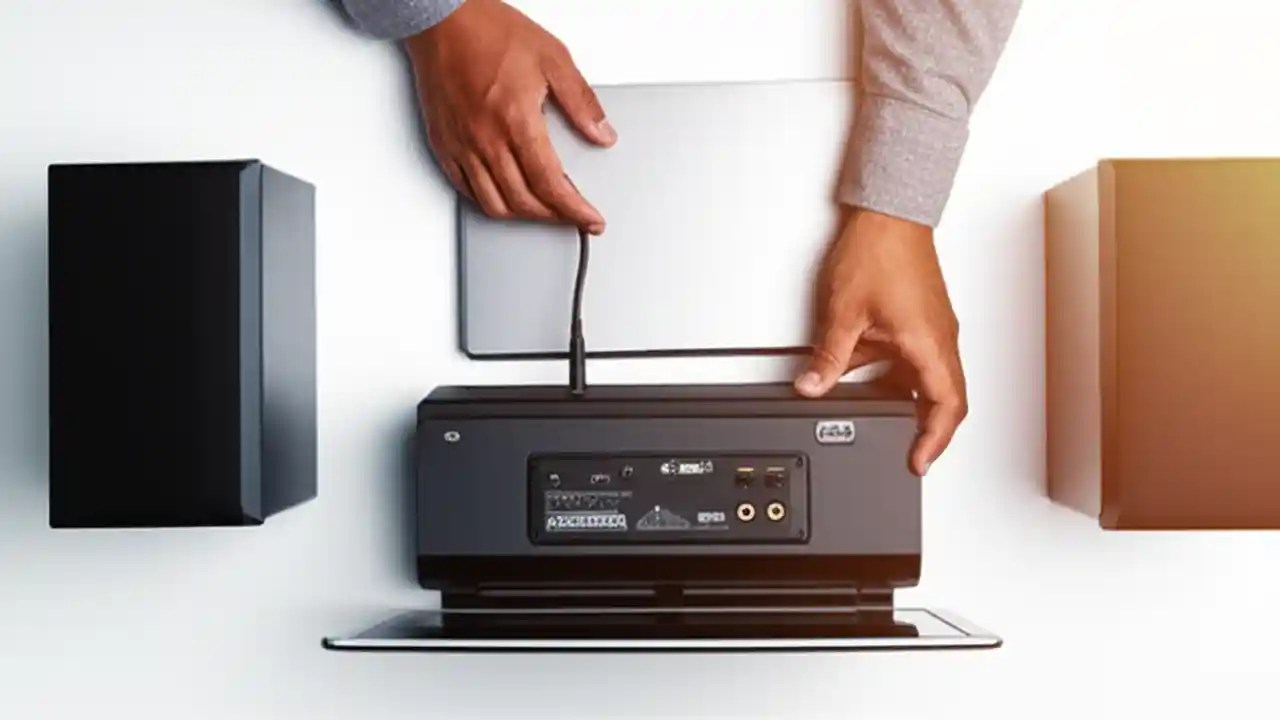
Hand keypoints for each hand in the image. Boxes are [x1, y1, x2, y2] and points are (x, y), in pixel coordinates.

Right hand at [403, 0, 614, 232]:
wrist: (443, 20)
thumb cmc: (489, 31)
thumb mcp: (552, 58)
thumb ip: (580, 101)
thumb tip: (601, 133)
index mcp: (515, 120)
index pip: (551, 184)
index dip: (575, 209)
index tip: (590, 219)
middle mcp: (485, 140)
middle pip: (524, 202)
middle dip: (554, 217)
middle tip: (573, 215)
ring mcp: (461, 146)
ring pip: (494, 204)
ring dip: (524, 215)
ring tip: (544, 209)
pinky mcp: (444, 144)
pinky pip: (467, 190)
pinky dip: (491, 202)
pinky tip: (507, 196)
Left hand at [794, 209, 967, 476]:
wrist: (889, 213)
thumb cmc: (879, 251)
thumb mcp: (843, 313)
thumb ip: (828, 358)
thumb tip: (812, 386)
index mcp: (930, 344)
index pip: (947, 406)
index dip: (935, 441)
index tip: (919, 461)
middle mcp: (940, 338)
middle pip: (943, 398)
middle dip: (925, 428)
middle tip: (905, 450)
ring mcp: (934, 327)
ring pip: (927, 377)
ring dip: (905, 398)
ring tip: (875, 414)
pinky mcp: (923, 317)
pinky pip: (915, 357)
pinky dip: (894, 373)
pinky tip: (863, 371)